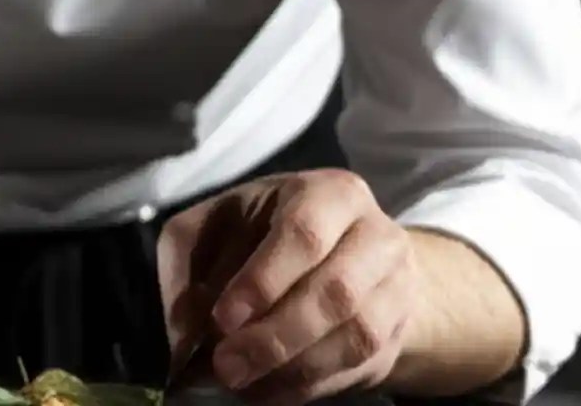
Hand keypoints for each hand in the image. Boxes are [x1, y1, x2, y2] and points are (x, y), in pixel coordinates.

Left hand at [157, 169, 416, 405]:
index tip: (223, 318)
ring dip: (291, 368)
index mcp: (327, 193)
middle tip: (226, 366)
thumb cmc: (266, 232)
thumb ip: (187, 264)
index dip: (263, 280)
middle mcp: (374, 235)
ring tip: (242, 382)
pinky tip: (267, 390)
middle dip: (274, 337)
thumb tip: (184, 331)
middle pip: (335, 292)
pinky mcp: (396, 332)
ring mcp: (395, 286)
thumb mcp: (217, 224)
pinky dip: (308, 386)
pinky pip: (359, 367)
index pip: (303, 233)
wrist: (342, 252)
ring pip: (355, 337)